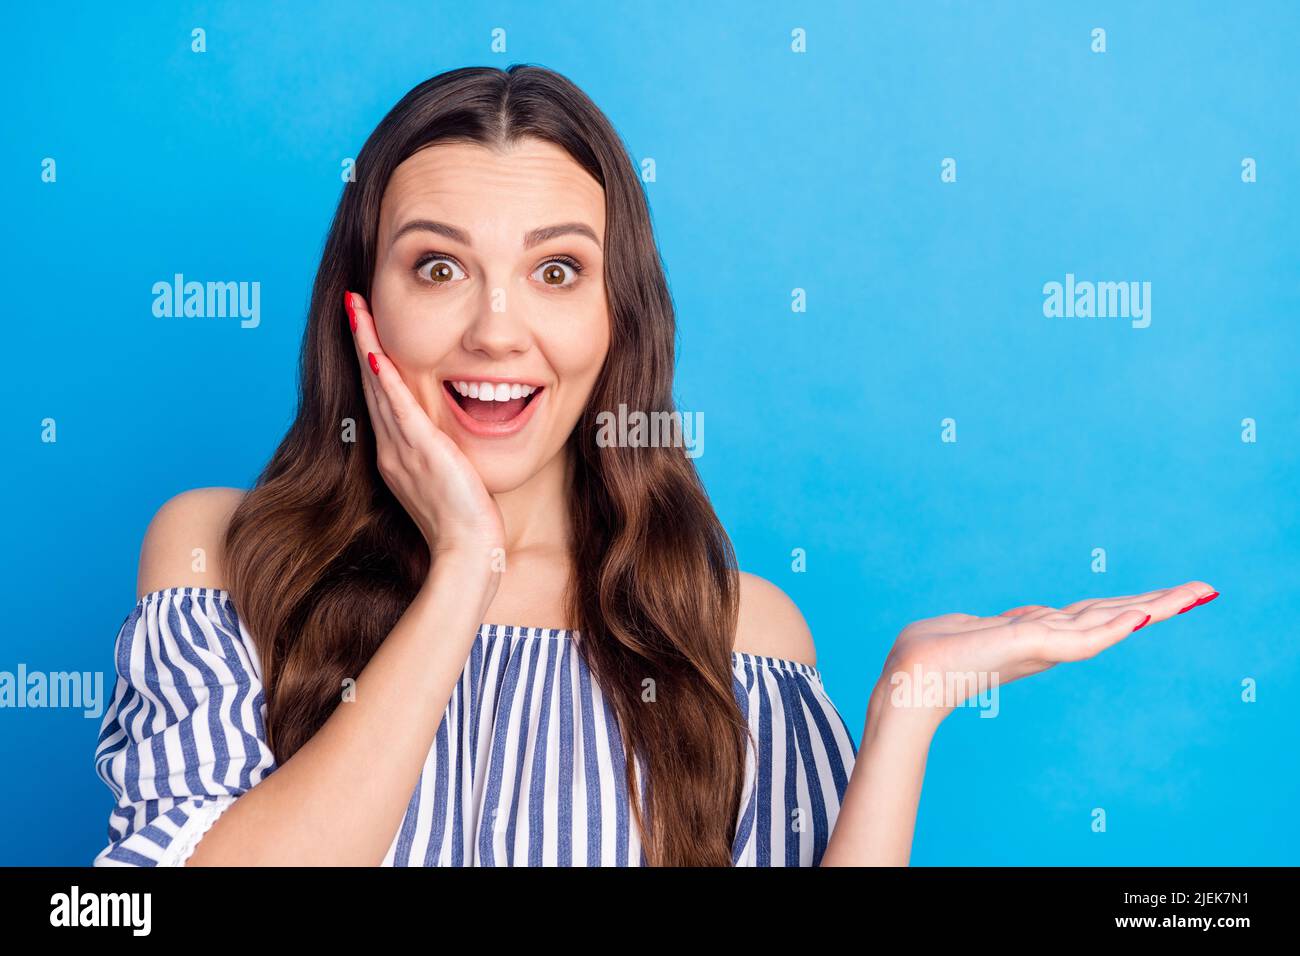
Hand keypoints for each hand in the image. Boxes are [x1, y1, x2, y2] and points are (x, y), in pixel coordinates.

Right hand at [345, 291, 504, 574]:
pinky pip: (399, 408)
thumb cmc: (465, 529)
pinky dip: (387, 379)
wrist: (466, 557)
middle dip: (362, 341)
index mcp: (397, 458)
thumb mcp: (447, 486)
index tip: (366, 332)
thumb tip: (448, 448)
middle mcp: (392, 451)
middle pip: (371, 385)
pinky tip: (377, 352)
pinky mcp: (421, 453)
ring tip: (357, 310)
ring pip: (379, 387)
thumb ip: (441, 461)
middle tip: (353, 304)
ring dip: (367, 345)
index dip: (371, 362)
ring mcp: (402, 452)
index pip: (381, 399)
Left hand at [875, 580, 1219, 725]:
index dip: (1133, 604)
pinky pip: (1074, 640)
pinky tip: (1136, 620)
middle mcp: (1045, 640)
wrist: (905, 682)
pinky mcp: (1024, 649)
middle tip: (1205, 589)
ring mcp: (1038, 646)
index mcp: (1036, 632)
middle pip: (1111, 615)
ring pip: (1104, 624)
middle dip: (1159, 602)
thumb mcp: (974, 627)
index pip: (1093, 614)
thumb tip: (1024, 618)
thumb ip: (1005, 624)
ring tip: (1189, 596)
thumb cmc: (930, 654)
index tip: (1172, 594)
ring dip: (1148, 609)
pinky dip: (1107, 630)